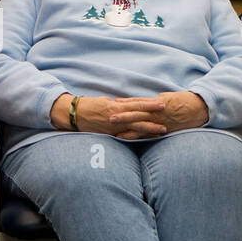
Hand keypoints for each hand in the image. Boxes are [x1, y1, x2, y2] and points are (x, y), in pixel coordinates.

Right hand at [49, 93, 166, 138]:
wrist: (73, 115)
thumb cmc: (89, 106)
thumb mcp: (105, 102)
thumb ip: (118, 105)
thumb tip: (129, 106)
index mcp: (116, 105)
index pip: (136, 103)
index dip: (149, 104)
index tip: (161, 103)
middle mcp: (116, 115)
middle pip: (138, 115)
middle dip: (153, 115)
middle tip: (167, 114)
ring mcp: (114, 126)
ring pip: (135, 126)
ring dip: (149, 128)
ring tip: (162, 129)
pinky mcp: (110, 134)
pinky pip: (126, 136)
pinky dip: (137, 137)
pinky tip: (145, 138)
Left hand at [110, 92, 209, 132]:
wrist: (199, 108)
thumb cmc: (183, 101)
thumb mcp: (167, 97)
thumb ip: (154, 102)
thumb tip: (144, 103)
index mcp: (156, 102)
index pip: (137, 102)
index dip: (125, 103)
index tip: (113, 103)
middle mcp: (157, 112)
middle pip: (136, 113)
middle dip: (122, 116)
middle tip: (108, 118)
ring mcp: (160, 122)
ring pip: (141, 126)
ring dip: (128, 129)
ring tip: (116, 133)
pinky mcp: (165, 130)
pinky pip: (150, 134)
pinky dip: (140, 137)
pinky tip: (132, 140)